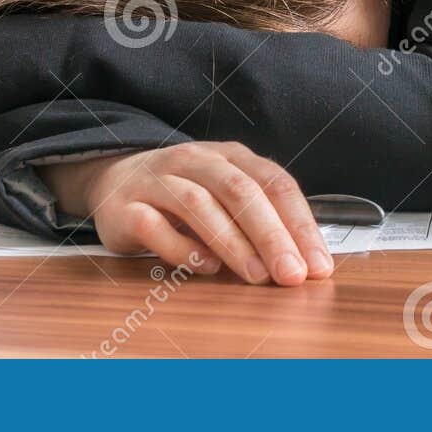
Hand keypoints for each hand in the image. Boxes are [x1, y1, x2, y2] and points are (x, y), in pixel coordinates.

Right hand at [40, 142, 334, 286]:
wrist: (113, 181)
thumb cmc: (184, 196)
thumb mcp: (225, 197)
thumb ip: (259, 222)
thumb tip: (304, 263)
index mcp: (229, 156)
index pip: (274, 182)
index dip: (299, 223)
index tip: (317, 265)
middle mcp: (195, 160)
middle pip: (239, 190)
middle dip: (271, 234)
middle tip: (292, 274)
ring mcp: (156, 179)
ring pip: (198, 203)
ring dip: (232, 242)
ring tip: (257, 276)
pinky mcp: (124, 207)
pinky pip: (153, 225)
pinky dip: (181, 247)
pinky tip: (205, 267)